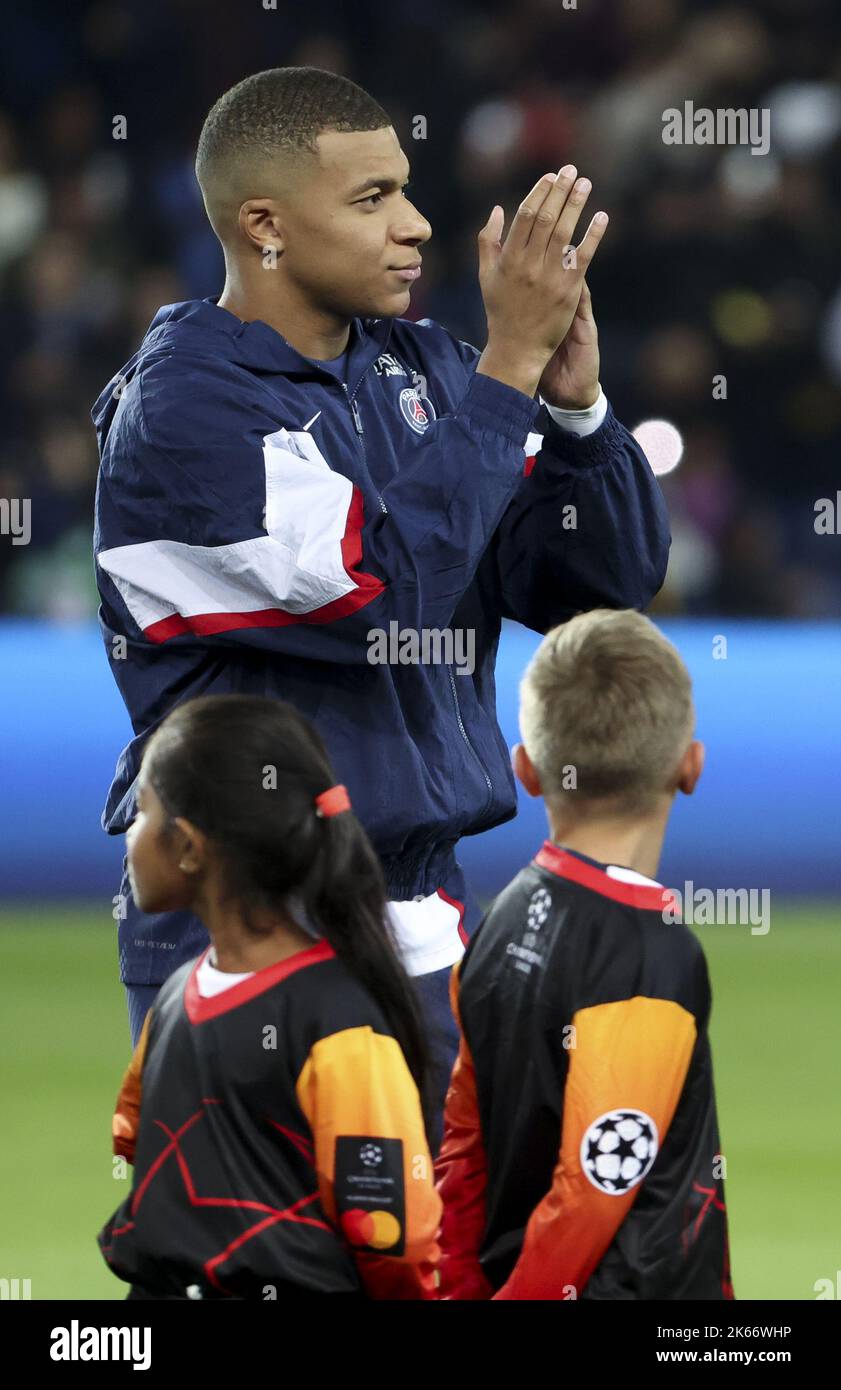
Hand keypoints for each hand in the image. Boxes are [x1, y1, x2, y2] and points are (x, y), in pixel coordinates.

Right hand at [476, 166, 608, 398]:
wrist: (517, 349)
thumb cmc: (500, 311)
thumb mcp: (486, 276)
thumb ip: (488, 242)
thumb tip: (498, 209)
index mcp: (508, 259)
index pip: (525, 216)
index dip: (539, 193)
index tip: (550, 176)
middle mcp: (528, 265)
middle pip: (546, 218)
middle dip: (559, 191)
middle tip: (571, 170)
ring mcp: (549, 278)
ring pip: (564, 232)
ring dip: (576, 204)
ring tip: (585, 183)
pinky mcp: (568, 291)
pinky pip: (583, 256)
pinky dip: (593, 235)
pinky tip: (602, 216)